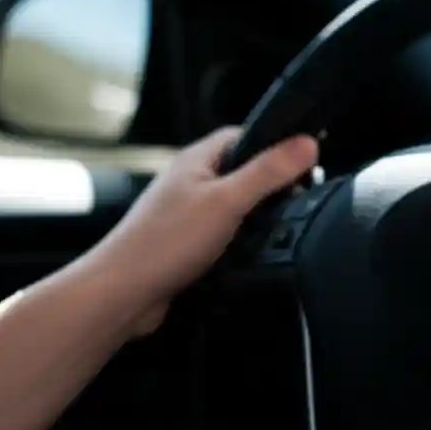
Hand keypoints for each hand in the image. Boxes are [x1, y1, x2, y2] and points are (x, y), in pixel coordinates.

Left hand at [85, 126, 318, 336]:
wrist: (124, 293)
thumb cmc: (164, 243)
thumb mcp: (227, 201)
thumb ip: (268, 172)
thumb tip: (306, 143)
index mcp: (196, 160)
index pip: (243, 135)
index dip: (274, 145)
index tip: (302, 163)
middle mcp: (189, 183)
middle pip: (241, 173)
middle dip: (269, 188)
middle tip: (293, 202)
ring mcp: (186, 214)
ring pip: (234, 208)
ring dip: (255, 220)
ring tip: (274, 232)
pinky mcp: (187, 245)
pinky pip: (224, 236)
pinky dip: (240, 244)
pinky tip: (250, 256)